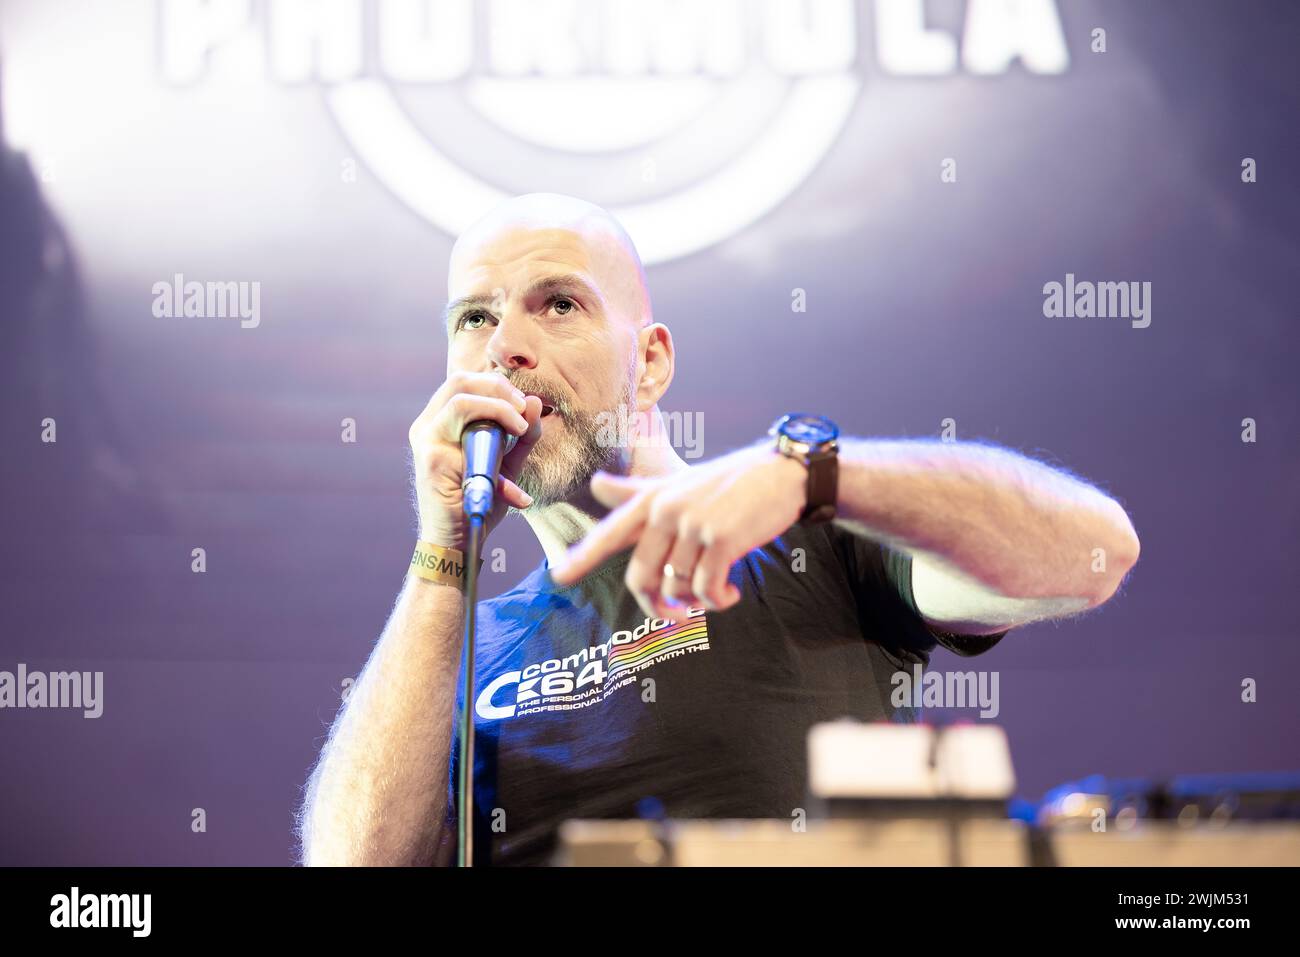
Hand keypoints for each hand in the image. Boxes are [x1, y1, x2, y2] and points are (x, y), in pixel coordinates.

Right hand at [408, 371, 544, 549]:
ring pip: (461, 397)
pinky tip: (515, 438)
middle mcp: (428, 425)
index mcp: (440, 422)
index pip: (466, 383)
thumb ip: (521, 436)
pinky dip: (496, 425)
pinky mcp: (431, 457)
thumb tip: (534, 401)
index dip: (498, 385)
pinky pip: (465, 426)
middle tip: (523, 408)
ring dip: (499, 405)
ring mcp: (426, 439)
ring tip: (521, 426)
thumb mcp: (507, 464)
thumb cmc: (480, 502)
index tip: (523, 405)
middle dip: (499, 388)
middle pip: (460, 380)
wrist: (460, 540)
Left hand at [550, 442, 807, 617]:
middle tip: (677, 615)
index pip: (610, 532)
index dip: (583, 556)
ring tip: (718, 593)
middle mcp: (666, 510)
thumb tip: (595, 484)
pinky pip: (707, 590)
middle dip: (658, 605)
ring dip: (699, 602)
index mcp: (653, 499)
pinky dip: (719, 600)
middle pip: (642, 575)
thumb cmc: (730, 483)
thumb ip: (635, 492)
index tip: (559, 576)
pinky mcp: (721, 539)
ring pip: (678, 586)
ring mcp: (692, 523)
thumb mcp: (678, 484)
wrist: (783, 473)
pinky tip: (732, 593)